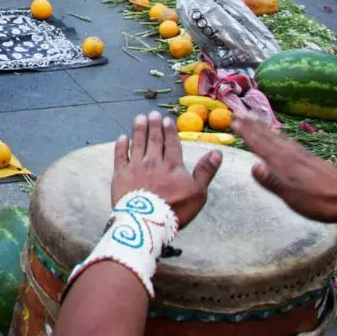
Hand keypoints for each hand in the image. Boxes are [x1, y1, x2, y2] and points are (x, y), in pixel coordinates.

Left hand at [111, 112, 221, 229]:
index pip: (171, 143)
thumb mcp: (198, 192)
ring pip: (137, 143)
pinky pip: (120, 155)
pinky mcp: (120, 174)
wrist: (147, 221)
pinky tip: (122, 137)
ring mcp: (135, 166)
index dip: (169, 131)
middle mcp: (153, 161)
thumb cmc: (176, 209)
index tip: (167, 120)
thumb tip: (217, 152)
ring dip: (139, 129)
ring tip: (139, 118)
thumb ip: (206, 171)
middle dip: (154, 125)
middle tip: (152, 114)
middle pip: (154, 140)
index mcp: (172, 165)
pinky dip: (121, 145)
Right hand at [235, 115, 336, 222]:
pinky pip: (290, 142)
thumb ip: (272, 182)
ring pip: (279, 138)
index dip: (247, 133)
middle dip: (252, 126)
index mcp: (283, 163)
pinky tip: (282, 137)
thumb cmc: (320, 202)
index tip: (234, 121)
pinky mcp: (312, 159)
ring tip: (255, 120)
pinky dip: (281, 136)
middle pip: (268, 137)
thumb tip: (253, 167)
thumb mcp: (292, 196)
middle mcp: (291, 155)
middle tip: (239, 114)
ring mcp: (303, 156)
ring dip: (265, 129)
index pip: (260, 145)